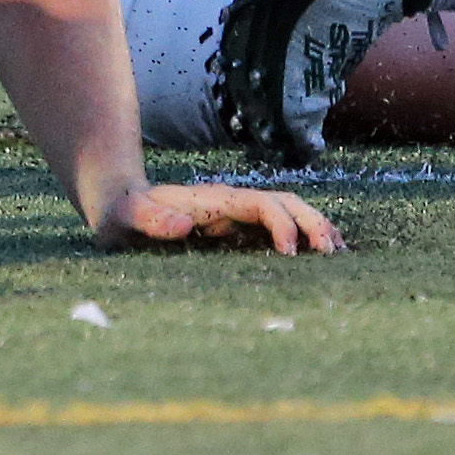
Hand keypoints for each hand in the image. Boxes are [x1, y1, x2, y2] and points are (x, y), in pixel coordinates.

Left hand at [103, 181, 344, 255]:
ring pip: (287, 211)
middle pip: (284, 202)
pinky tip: (319, 255)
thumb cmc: (119, 211)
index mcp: (212, 200)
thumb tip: (185, 224)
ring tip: (339, 254)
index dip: (281, 225)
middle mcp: (229, 202)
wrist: (115, 199)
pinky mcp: (233, 226)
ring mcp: (234, 213)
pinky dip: (303, 237)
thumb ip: (149, 217)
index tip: (289, 255)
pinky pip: (276, 227)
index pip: (261, 204)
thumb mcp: (124, 215)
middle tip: (331, 255)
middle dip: (311, 223)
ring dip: (314, 227)